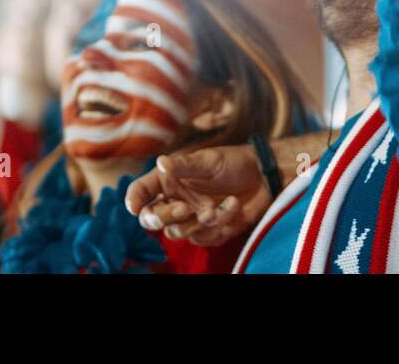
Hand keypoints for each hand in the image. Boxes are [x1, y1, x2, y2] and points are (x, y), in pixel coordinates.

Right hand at [124, 145, 271, 247]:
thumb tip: (161, 162)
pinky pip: (205, 239)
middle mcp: (176, 200)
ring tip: (219, 207)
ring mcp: (192, 217)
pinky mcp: (211, 230)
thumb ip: (184, 165)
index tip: (134, 207)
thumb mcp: (208, 160)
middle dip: (165, 217)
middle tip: (184, 209)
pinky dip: (220, 225)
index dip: (134, 199)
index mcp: (169, 181)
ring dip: (199, 222)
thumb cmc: (234, 162)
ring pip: (179, 233)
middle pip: (153, 219)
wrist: (264, 175)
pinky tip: (234, 206)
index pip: (142, 192)